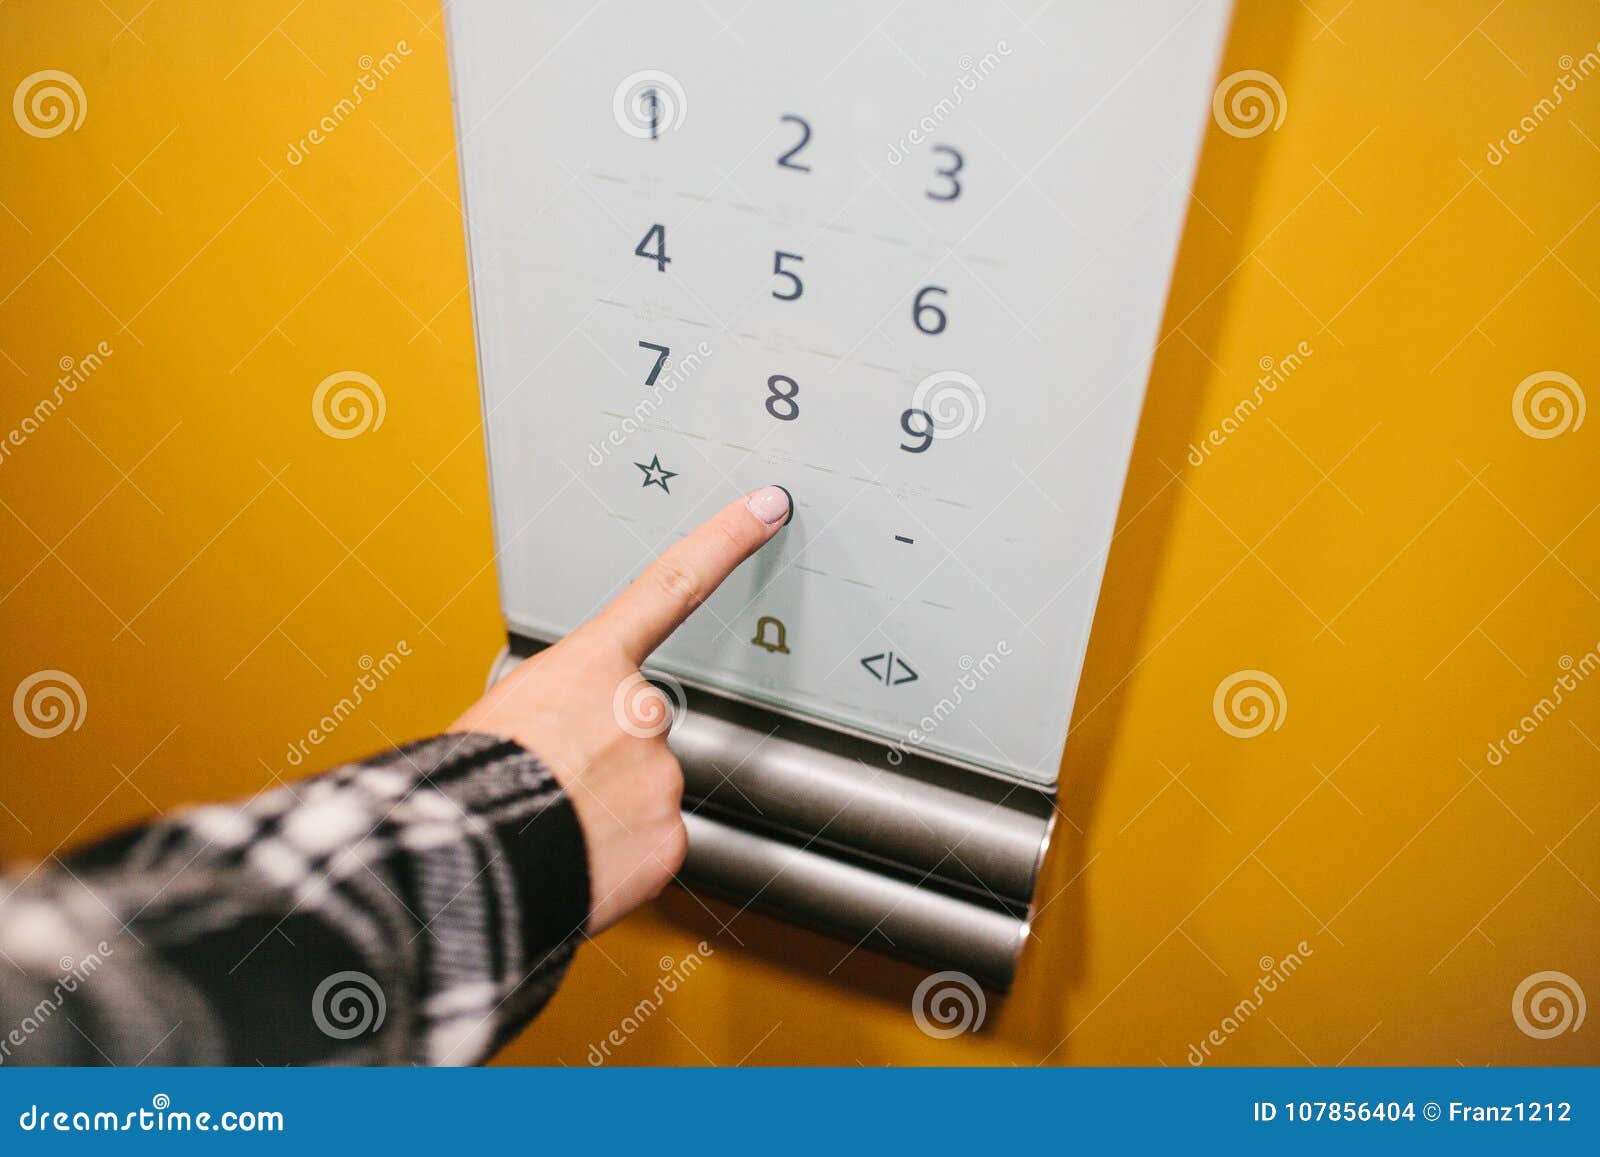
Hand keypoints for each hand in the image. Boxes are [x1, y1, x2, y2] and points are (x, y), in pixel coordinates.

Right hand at [452, 485, 791, 932]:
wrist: (469, 864)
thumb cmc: (465, 788)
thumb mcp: (498, 713)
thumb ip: (559, 709)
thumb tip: (568, 741)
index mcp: (591, 665)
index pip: (671, 585)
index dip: (726, 541)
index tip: (767, 508)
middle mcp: (641, 710)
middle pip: (641, 729)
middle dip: (606, 758)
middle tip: (554, 786)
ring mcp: (663, 774)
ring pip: (645, 791)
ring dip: (609, 809)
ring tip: (554, 828)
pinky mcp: (671, 839)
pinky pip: (649, 843)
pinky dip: (619, 856)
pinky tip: (580, 861)